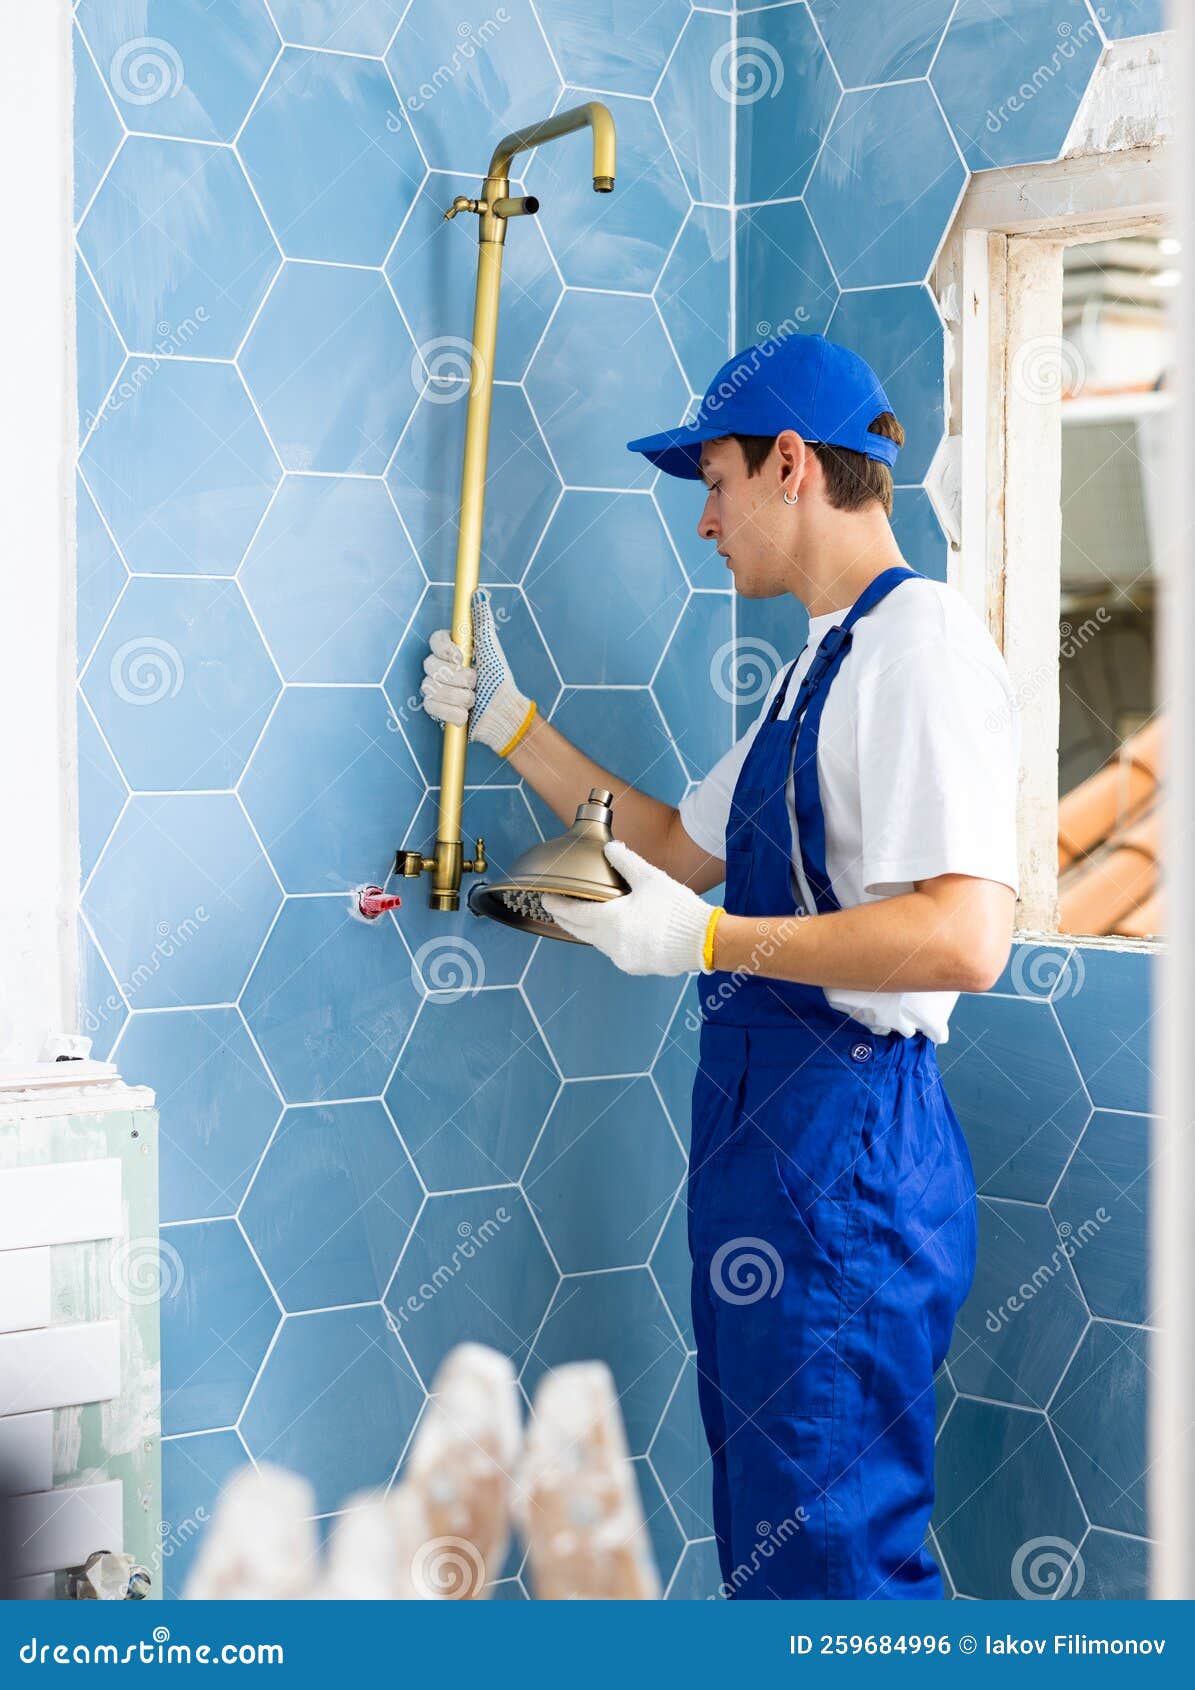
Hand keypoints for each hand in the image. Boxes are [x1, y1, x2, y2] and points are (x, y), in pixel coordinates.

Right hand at [420, 587, 535, 755]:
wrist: (503, 713)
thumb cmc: (499, 681)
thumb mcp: (491, 649)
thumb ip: (482, 622)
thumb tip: (479, 593)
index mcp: (454, 650)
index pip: (435, 641)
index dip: (444, 649)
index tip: (461, 657)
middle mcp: (442, 667)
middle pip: (429, 665)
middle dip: (457, 677)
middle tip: (475, 682)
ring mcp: (437, 688)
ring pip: (429, 687)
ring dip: (458, 696)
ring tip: (474, 699)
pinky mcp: (436, 709)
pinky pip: (431, 706)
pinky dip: (452, 713)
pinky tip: (466, 714)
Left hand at [541, 841, 718, 976]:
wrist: (704, 941)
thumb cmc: (677, 909)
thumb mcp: (650, 878)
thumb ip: (626, 861)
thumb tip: (610, 847)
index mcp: (610, 921)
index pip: (573, 913)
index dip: (557, 906)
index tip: (546, 899)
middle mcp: (611, 943)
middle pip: (579, 931)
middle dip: (565, 919)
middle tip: (555, 909)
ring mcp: (623, 958)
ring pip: (596, 942)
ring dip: (587, 930)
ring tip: (582, 918)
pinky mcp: (636, 966)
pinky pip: (613, 952)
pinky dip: (607, 940)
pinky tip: (612, 932)